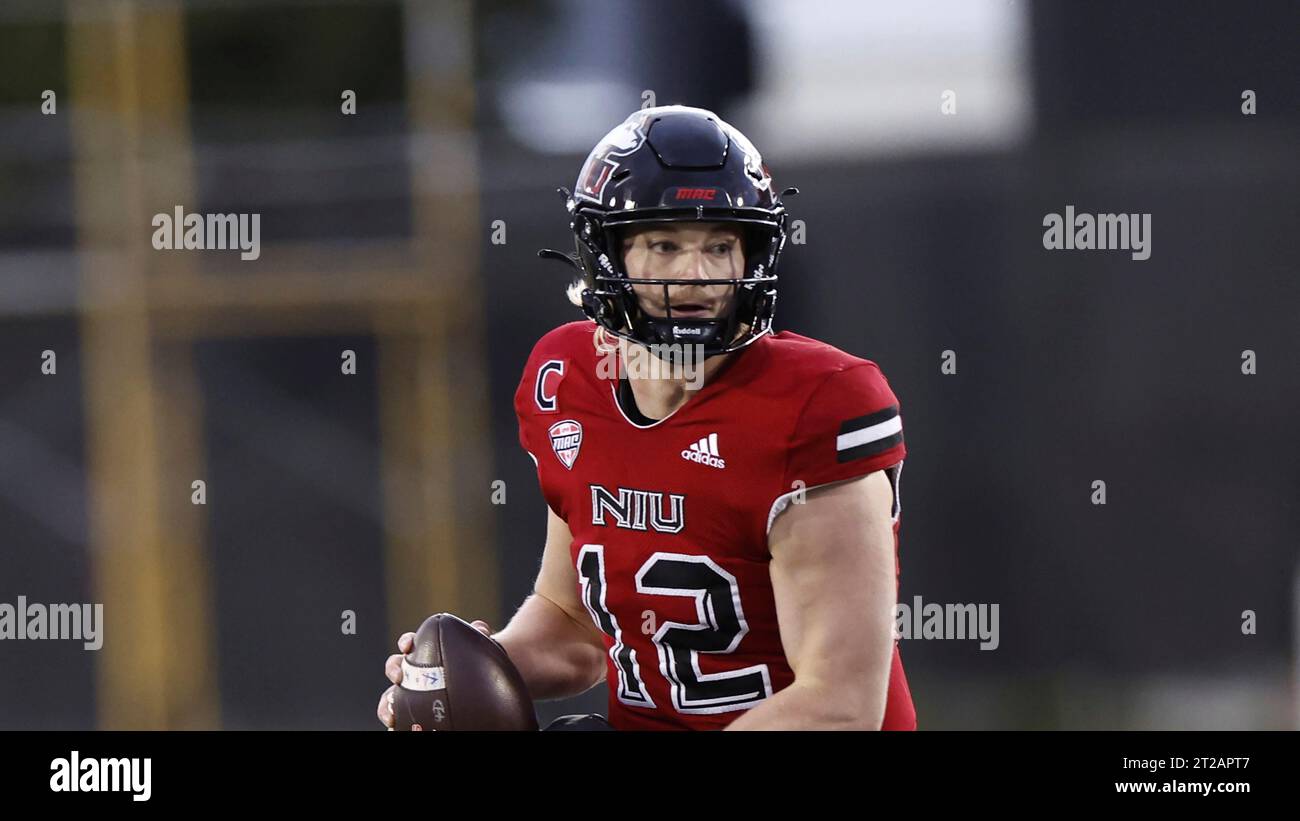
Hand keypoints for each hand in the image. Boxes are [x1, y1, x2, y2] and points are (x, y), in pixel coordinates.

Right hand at [377, 621, 492, 728]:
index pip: (410, 643)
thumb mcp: (479, 650)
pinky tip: (395, 727)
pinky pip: (398, 718)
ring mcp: (411, 694)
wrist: (480, 692)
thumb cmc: (476, 667)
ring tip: (392, 712)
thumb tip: (479, 628)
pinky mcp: (412, 714)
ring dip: (387, 702)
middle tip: (398, 676)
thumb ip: (479, 637)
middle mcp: (414, 673)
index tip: (407, 646)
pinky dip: (393, 722)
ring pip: (390, 696)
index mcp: (426, 653)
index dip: (406, 642)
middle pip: (395, 667)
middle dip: (392, 669)